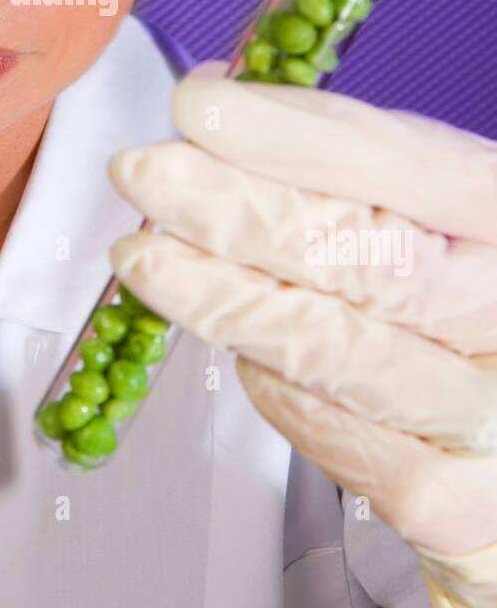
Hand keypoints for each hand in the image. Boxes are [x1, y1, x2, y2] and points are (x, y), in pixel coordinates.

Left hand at [107, 61, 496, 607]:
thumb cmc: (466, 305)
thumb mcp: (435, 217)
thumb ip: (344, 167)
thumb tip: (220, 111)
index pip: (410, 167)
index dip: (295, 135)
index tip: (201, 106)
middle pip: (361, 258)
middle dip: (233, 209)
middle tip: (144, 171)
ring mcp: (484, 415)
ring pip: (330, 348)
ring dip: (220, 295)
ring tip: (145, 256)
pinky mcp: (446, 501)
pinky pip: (328, 431)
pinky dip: (268, 378)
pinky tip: (231, 340)